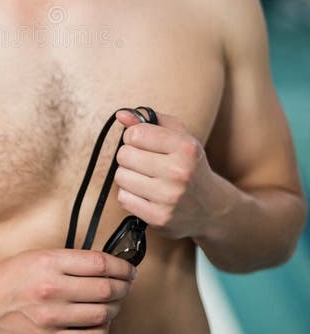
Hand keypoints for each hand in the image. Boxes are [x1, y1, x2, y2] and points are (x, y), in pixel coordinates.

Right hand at [0, 249, 135, 333]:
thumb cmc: (7, 278)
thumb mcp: (37, 256)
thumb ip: (69, 261)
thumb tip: (106, 266)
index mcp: (49, 262)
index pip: (100, 263)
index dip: (122, 267)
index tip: (128, 269)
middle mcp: (51, 288)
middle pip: (106, 290)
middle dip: (124, 287)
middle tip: (126, 285)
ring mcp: (50, 317)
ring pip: (102, 315)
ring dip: (115, 309)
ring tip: (114, 304)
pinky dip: (102, 330)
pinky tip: (100, 323)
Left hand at [114, 109, 217, 240]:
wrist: (211, 207)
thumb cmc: (190, 165)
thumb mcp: (180, 137)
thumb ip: (150, 120)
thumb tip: (121, 115)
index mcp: (186, 148)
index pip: (136, 134)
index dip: (133, 136)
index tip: (142, 142)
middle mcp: (179, 172)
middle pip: (124, 155)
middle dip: (129, 156)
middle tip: (143, 162)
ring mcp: (169, 197)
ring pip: (121, 176)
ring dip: (128, 176)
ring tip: (145, 178)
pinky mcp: (159, 218)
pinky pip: (123, 198)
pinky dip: (129, 195)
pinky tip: (145, 194)